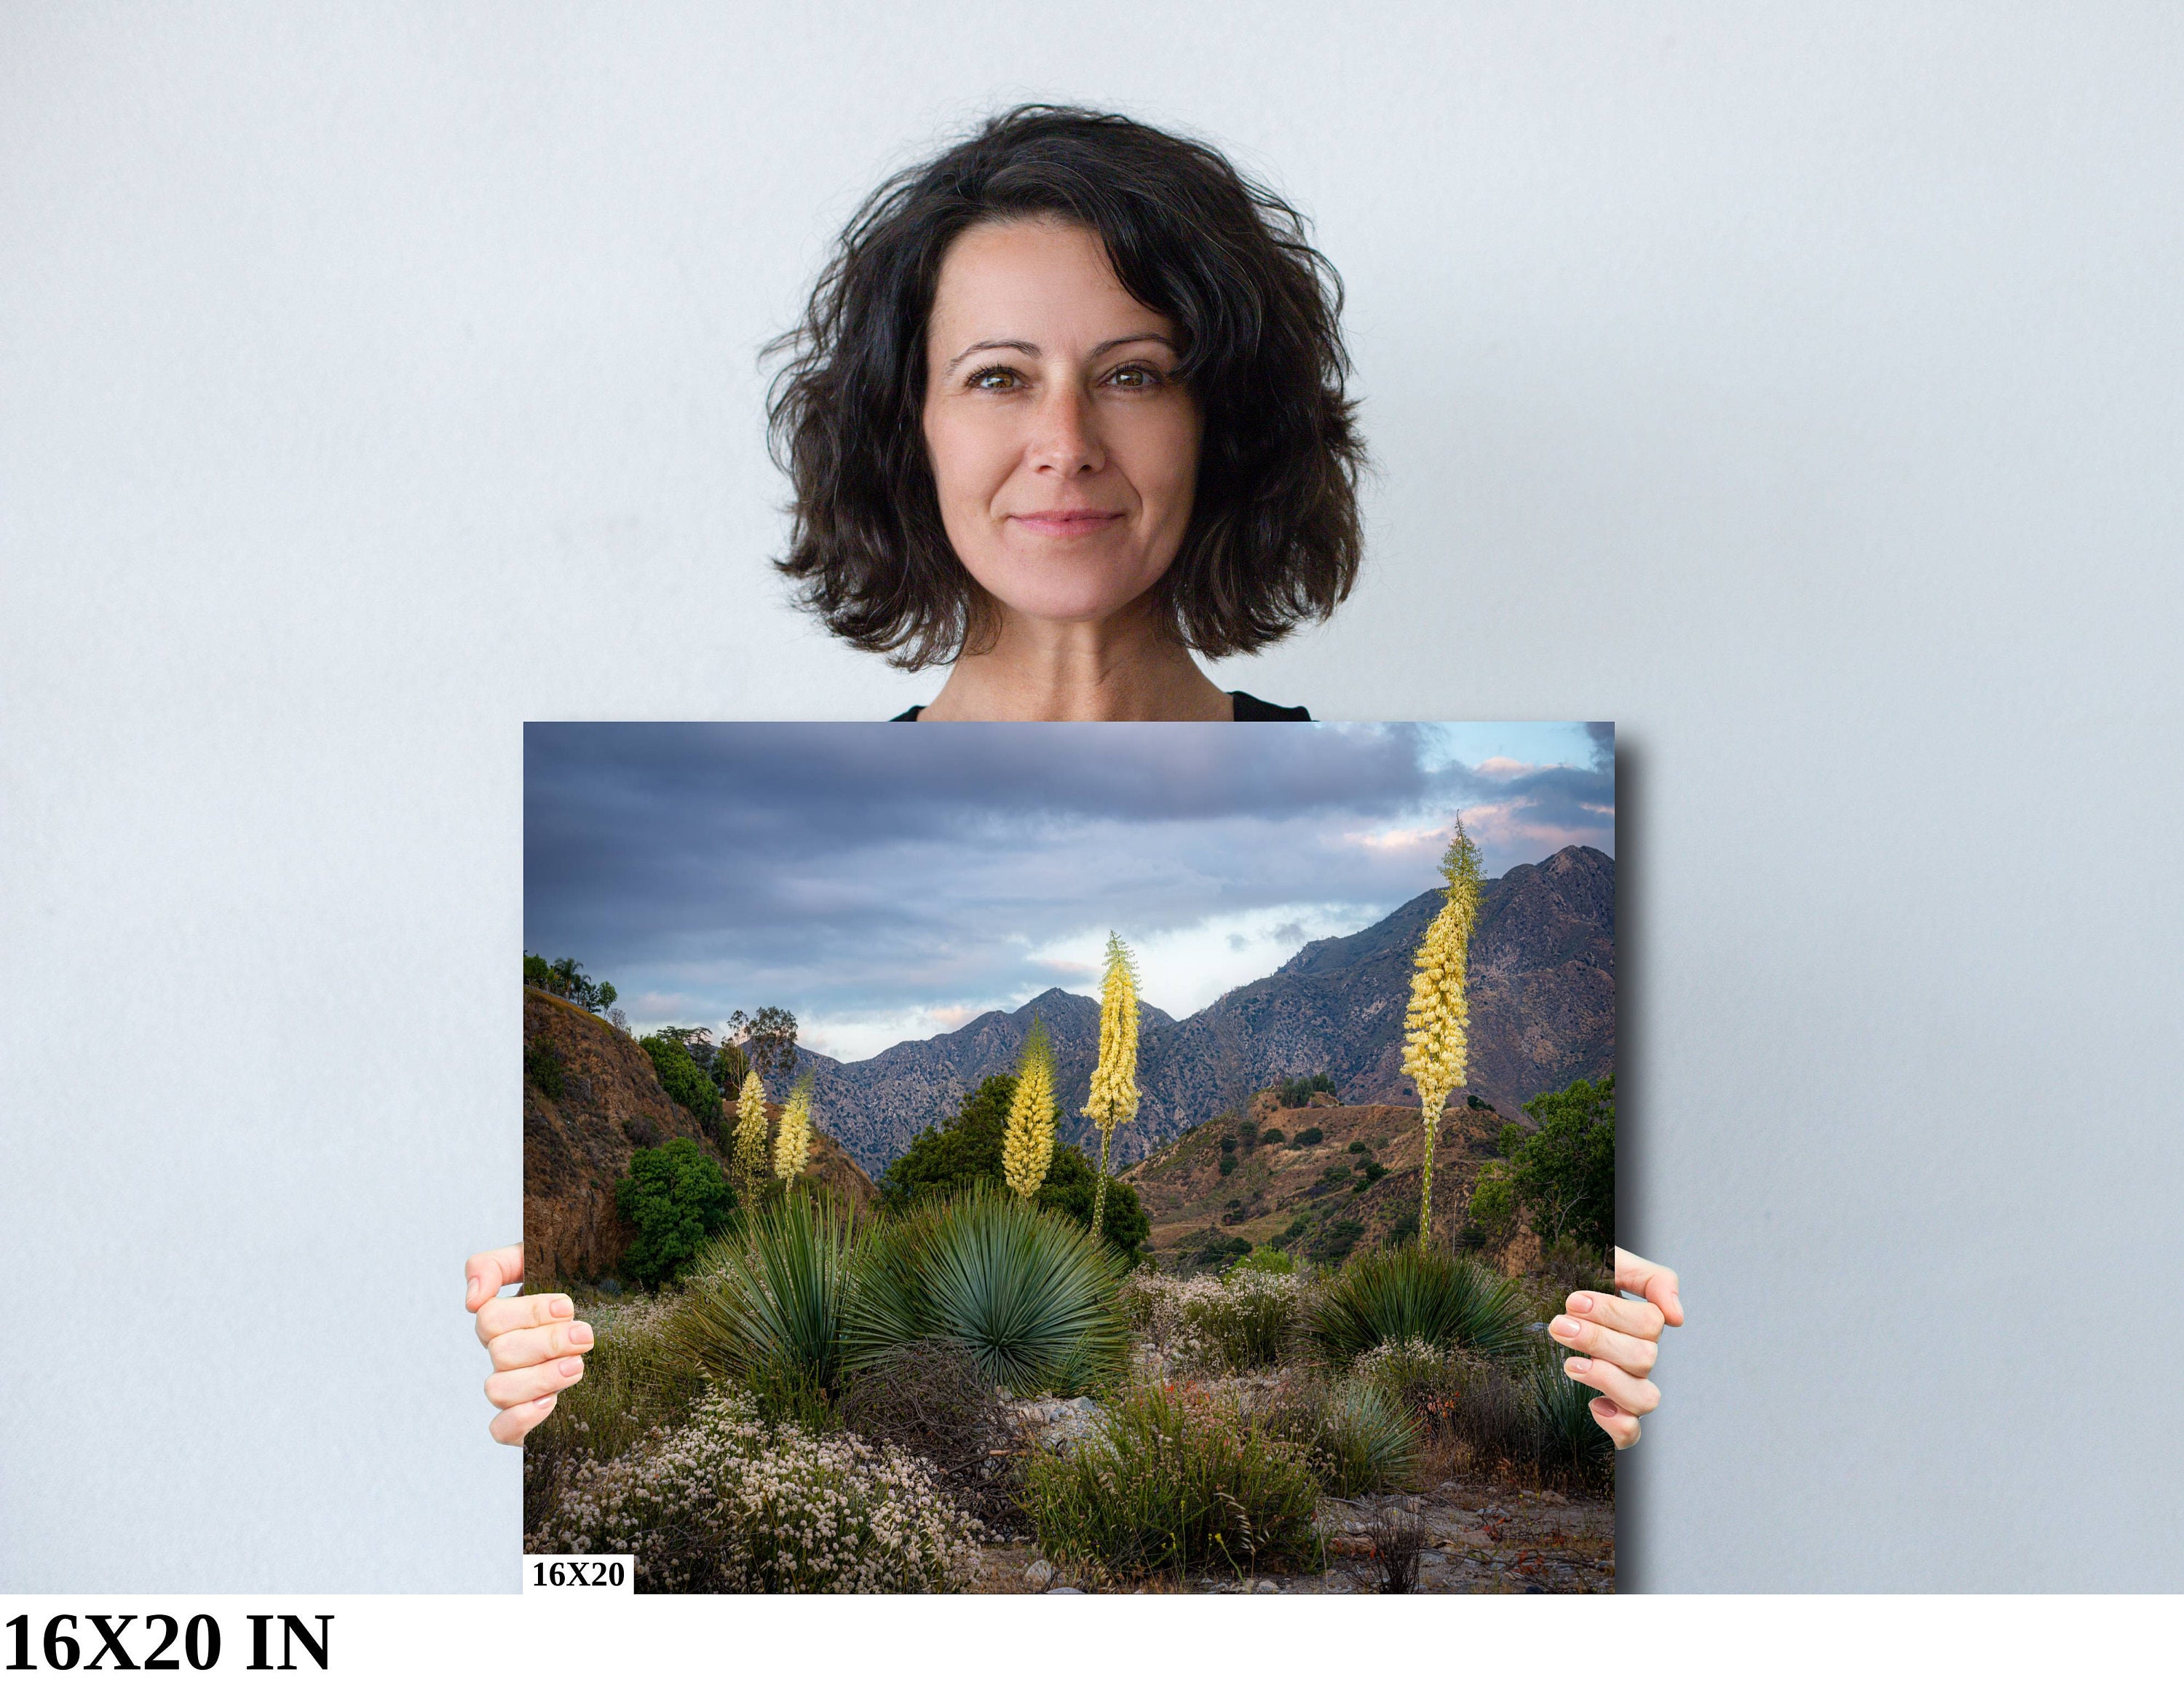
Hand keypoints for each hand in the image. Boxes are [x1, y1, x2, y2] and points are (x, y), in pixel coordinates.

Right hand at [465, 1244, 593, 1445]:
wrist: (622, 1330)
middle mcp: (505, 1355)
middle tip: (585, 1336)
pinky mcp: (524, 1422)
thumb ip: (498, 1265)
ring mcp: (513, 1389)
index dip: (528, 1312)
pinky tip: (551, 1402)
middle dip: (546, 1342)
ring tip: (578, 1366)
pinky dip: (521, 1418)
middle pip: (500, 1352)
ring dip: (540, 1377)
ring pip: (498, 1390)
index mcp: (506, 1320)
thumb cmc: (582, 1291)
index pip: (490, 1317)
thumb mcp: (544, 1263)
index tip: (568, 1306)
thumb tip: (472, 1298)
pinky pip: (500, 1430)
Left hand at [1547, 1246, 1682, 1449]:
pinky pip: (1630, 1434)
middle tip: (1559, 1325)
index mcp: (1641, 1324)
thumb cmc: (1578, 1281)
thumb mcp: (1612, 1264)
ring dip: (1607, 1379)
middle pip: (1643, 1358)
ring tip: (1570, 1364)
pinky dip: (1618, 1424)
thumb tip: (1677, 1317)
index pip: (1650, 1323)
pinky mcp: (1610, 1413)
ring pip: (1644, 1398)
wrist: (1539, 1295)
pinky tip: (1593, 1405)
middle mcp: (1639, 1358)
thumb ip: (1651, 1279)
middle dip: (1597, 1340)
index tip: (1573, 1301)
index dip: (1613, 1313)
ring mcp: (1627, 1387)